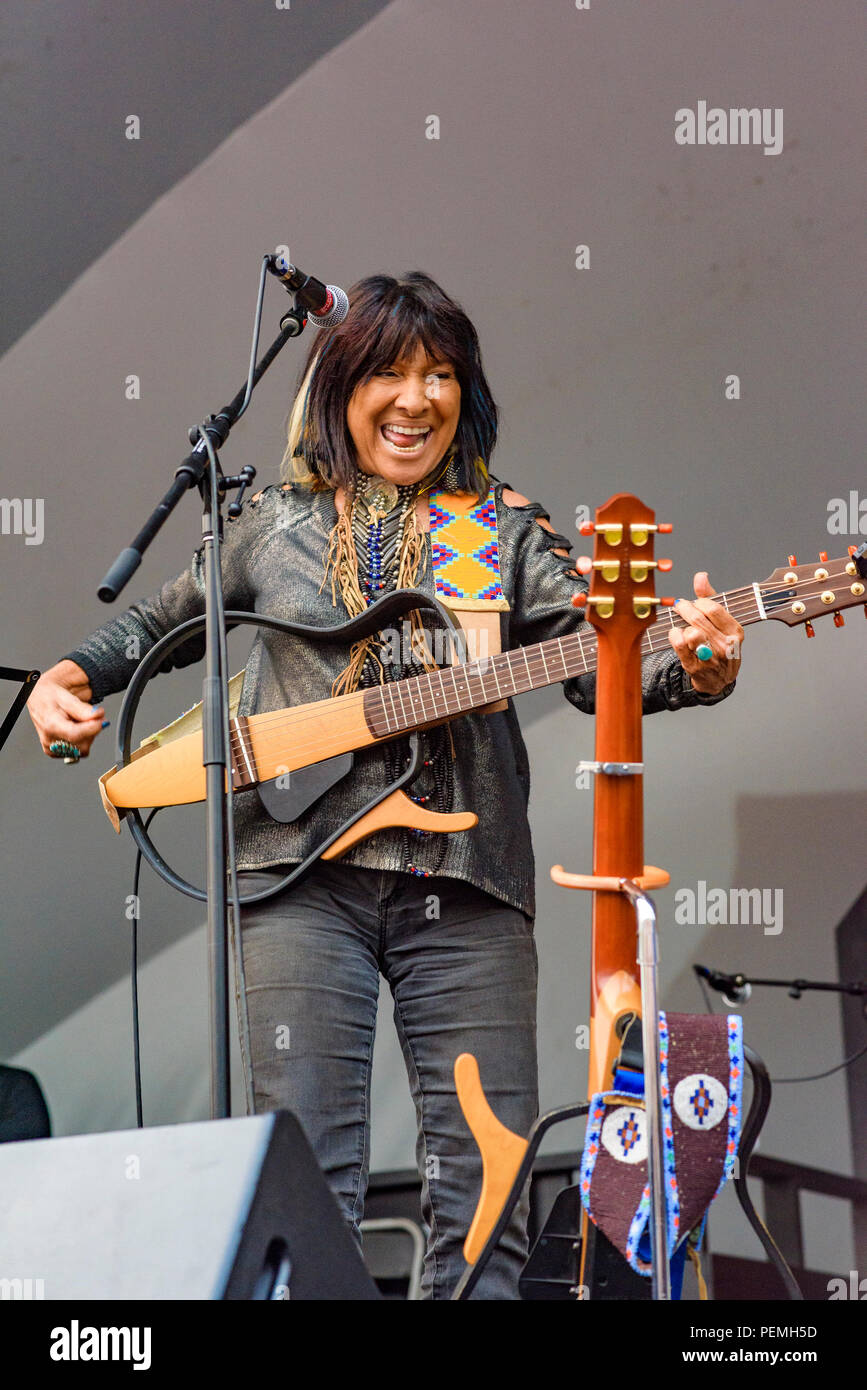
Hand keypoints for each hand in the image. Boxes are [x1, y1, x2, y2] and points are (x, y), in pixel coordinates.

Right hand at [27, 660, 107, 758]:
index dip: (92, 728)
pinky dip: (80, 741)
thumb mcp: (66, 696)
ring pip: (82, 749)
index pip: (75, 734)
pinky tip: (73, 729)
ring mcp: (51, 748)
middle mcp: (50, 740)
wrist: (36, 698)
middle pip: (83, 744)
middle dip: (91, 731)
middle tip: (87, 716)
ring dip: (87, 736)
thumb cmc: (48, 696)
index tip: (102, 721)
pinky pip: (77, 752)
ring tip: (77, 721)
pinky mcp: (54, 752)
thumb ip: (83, 709)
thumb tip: (99, 716)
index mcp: (51, 725)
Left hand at [668, 573, 743, 695]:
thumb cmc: (720, 644)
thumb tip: (701, 576)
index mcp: (735, 632)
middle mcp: (725, 645)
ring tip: (683, 625)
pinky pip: (680, 645)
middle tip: (680, 606)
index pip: (713, 609)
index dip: (699, 602)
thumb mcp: (722, 622)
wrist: (719, 679)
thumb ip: (710, 597)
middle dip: (685, 609)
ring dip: (682, 625)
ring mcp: (711, 657)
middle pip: (699, 619)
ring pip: (691, 633)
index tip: (695, 603)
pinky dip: (674, 636)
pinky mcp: (695, 666)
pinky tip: (676, 633)